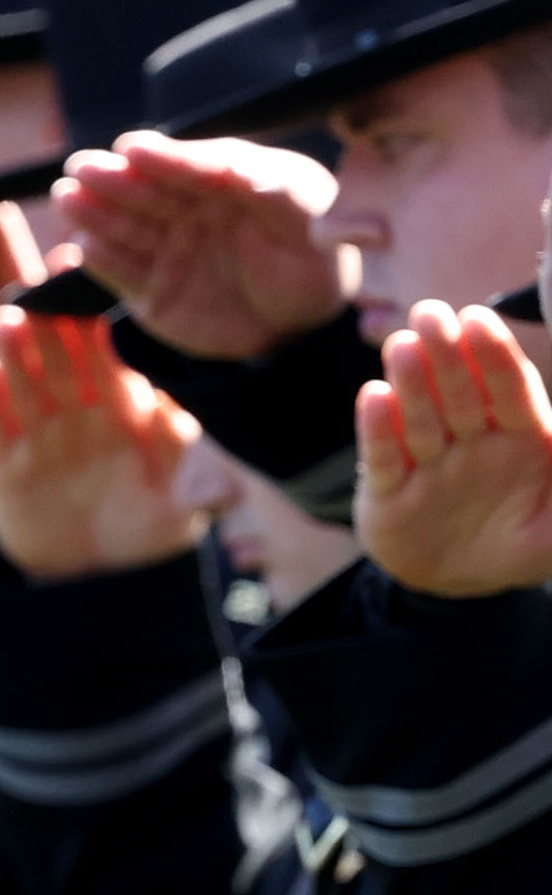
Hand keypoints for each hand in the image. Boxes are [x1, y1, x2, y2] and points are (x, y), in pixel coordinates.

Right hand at [0, 305, 202, 577]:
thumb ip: (182, 460)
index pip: (104, 349)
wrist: (102, 579)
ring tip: (3, 319)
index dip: (94, 315)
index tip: (88, 280)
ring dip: (13, 351)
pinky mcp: (4, 467)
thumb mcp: (180, 500)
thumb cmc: (149, 531)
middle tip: (37, 286)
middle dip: (47, 321)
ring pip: (23, 384)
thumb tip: (181, 421)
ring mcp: (37, 437)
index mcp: (121, 406)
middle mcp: (76, 413)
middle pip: (58, 357)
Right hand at [54, 133, 350, 363]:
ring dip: (94, 213)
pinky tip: (82, 248)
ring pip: (126, 227)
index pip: (195, 167)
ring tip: (67, 196)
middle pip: (149, 192)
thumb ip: (286, 193)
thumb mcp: (317, 222)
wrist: (298, 324)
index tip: (133, 147)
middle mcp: (190, 210)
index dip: (164, 157)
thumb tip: (246, 175)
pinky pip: (122, 273)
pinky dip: (102, 261)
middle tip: (82, 167)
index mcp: (230, 182)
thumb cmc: (314, 259)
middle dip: (114, 179)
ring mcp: (167, 248)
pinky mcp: (149, 289)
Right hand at [360, 299, 551, 599]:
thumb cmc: (521, 543)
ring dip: (411, 381)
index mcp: (521, 439)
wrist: (464, 581)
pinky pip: (384, 459)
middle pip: (459, 392)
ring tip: (401, 345)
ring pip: (420, 418)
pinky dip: (378, 430)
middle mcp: (472, 443)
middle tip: (430, 313)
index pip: (509, 390)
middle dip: (446, 353)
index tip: (478, 319)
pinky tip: (372, 398)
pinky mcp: (389, 493)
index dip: (495, 356)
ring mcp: (429, 465)